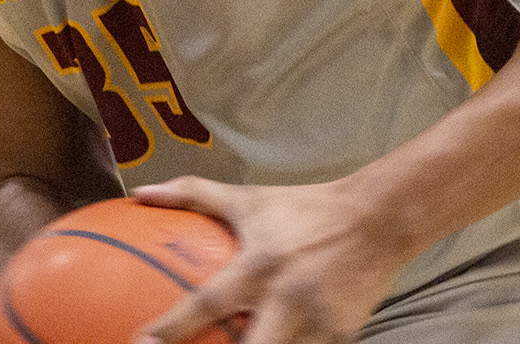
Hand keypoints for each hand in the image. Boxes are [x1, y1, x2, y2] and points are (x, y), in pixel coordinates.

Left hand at [132, 176, 410, 343]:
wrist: (378, 219)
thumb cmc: (304, 209)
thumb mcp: (249, 199)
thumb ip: (193, 195)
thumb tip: (140, 191)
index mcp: (259, 266)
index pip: (206, 303)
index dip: (171, 329)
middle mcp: (287, 299)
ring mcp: (317, 323)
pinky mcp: (340, 336)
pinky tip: (276, 343)